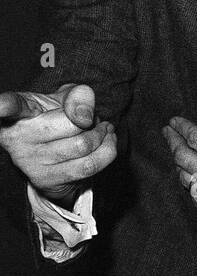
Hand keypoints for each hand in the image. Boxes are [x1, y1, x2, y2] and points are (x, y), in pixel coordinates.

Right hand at [0, 83, 115, 204]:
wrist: (55, 152)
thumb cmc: (56, 117)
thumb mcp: (65, 98)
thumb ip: (77, 96)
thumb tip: (84, 116)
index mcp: (20, 109)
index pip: (12, 105)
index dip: (5, 104)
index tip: (1, 106)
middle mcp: (17, 135)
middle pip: (72, 125)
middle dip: (93, 121)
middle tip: (94, 119)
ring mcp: (29, 160)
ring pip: (83, 146)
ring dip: (103, 136)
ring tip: (103, 130)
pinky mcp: (44, 179)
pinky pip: (89, 166)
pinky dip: (107, 152)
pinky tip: (107, 142)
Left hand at [164, 83, 196, 237]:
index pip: (194, 138)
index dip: (182, 128)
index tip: (174, 122)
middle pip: (182, 158)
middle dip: (172, 142)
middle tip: (167, 133)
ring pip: (186, 179)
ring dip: (180, 165)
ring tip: (180, 155)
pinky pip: (196, 199)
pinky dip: (192, 187)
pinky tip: (194, 180)